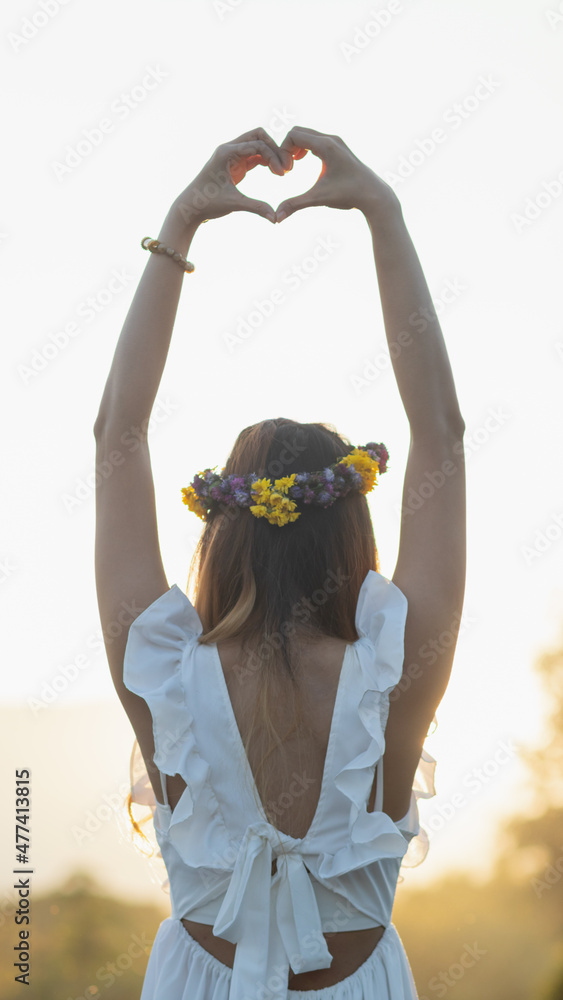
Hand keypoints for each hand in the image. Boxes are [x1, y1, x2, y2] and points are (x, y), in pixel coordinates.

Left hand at [174, 128, 289, 226]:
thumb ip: (256, 207)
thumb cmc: (207, 203)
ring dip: (271, 154)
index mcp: (226, 152)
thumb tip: (275, 219)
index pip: (257, 144)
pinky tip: (275, 172)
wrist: (191, 207)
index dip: (273, 157)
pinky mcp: (235, 164)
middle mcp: (229, 149)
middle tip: (286, 167)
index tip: (283, 175)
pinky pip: (254, 155)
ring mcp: (232, 155)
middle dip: (274, 149)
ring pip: (257, 144)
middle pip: (258, 136)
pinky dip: (266, 160)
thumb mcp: (234, 204)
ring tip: (282, 172)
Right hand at [274, 126, 400, 221]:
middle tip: (287, 168)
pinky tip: (304, 162)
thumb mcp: (319, 199)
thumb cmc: (348, 195)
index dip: (284, 151)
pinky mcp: (339, 146)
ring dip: (296, 147)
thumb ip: (296, 205)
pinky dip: (305, 148)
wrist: (373, 194)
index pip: (294, 135)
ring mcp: (336, 141)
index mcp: (326, 146)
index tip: (287, 171)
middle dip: (288, 148)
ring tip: (294, 166)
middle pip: (299, 131)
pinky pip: (315, 139)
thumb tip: (277, 218)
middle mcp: (331, 139)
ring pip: (307, 134)